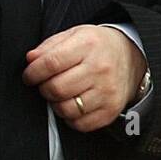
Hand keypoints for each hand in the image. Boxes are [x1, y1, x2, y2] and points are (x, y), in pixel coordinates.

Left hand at [23, 25, 147, 131]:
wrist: (131, 58)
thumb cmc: (97, 47)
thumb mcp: (74, 35)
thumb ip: (49, 47)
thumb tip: (30, 60)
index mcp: (88, 45)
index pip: (51, 63)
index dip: (33, 73)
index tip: (29, 76)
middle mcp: (100, 69)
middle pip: (56, 89)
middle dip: (44, 89)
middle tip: (47, 85)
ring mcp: (107, 92)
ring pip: (66, 109)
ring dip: (56, 105)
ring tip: (60, 95)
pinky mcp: (110, 110)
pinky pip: (79, 124)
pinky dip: (70, 118)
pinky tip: (74, 104)